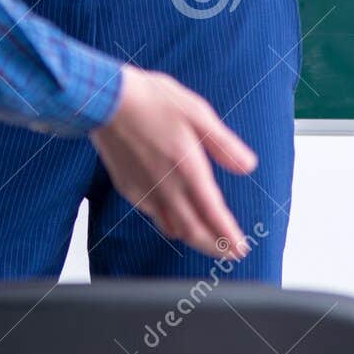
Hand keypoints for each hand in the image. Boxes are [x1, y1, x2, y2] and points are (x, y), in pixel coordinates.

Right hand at [90, 65, 258, 259]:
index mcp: (188, 171)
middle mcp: (166, 187)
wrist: (104, 100)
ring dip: (191, 238)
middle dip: (214, 247)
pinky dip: (168, 223)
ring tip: (204, 239)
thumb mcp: (198, 113)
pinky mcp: (127, 186)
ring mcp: (144, 190)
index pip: (213, 216)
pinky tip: (172, 216)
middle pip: (193, 232)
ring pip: (171, 227)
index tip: (240, 249)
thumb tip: (248, 166)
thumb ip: (224, 145)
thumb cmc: (151, 100)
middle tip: (228, 253)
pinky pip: (153, 215)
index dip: (229, 237)